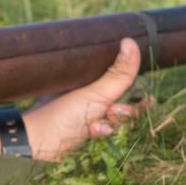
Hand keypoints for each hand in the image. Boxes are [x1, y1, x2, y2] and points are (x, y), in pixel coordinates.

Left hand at [22, 38, 149, 160]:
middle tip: (113, 112)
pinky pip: (105, 138)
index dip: (139, 97)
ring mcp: (89, 121)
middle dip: (124, 113)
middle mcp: (92, 101)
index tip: (149, 100)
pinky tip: (93, 135)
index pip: (123, 86)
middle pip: (124, 109)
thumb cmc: (61, 113)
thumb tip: (130, 42)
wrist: (36, 142)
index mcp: (92, 85)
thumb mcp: (93, 94)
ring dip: (112, 125)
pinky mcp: (85, 139)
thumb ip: (117, 74)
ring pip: (117, 125)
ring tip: (97, 126)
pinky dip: (101, 136)